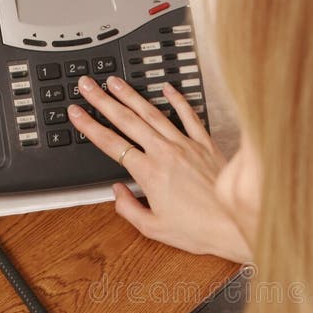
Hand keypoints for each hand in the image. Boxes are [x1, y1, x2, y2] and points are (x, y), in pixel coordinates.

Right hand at [67, 75, 251, 262]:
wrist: (236, 222)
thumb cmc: (200, 229)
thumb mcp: (155, 228)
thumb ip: (129, 208)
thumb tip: (118, 192)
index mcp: (149, 174)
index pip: (112, 144)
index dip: (90, 126)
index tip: (76, 113)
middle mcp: (165, 153)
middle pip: (127, 120)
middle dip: (103, 101)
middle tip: (88, 85)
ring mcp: (186, 145)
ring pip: (153, 113)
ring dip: (131, 96)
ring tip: (116, 82)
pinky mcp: (205, 144)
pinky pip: (189, 115)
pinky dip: (177, 100)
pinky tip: (167, 88)